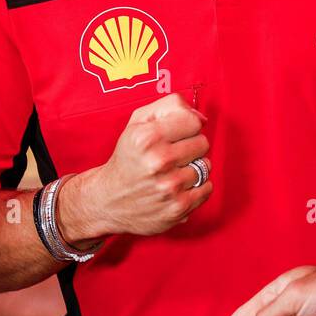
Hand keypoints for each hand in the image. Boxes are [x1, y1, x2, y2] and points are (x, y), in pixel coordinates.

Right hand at [59, 92, 212, 242]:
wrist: (108, 200)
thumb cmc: (128, 158)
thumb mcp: (138, 122)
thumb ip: (170, 107)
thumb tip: (202, 118)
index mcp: (147, 137)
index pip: (194, 122)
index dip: (187, 126)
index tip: (177, 133)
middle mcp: (159, 162)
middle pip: (203, 143)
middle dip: (190, 146)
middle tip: (173, 153)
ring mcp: (170, 187)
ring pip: (206, 166)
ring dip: (193, 167)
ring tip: (173, 170)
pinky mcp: (178, 208)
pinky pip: (207, 188)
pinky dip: (197, 186)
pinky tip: (179, 185)